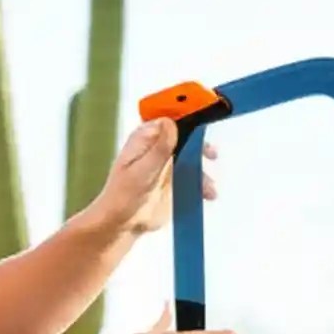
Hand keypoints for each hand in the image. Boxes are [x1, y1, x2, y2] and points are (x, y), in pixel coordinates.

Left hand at [89, 118, 218, 234]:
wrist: (122, 224)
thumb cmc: (122, 196)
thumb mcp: (141, 171)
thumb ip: (158, 149)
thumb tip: (171, 123)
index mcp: (146, 137)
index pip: (171, 117)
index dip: (189, 111)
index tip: (206, 110)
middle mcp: (159, 146)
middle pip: (187, 134)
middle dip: (201, 143)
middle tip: (211, 153)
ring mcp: (169, 162)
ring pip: (194, 156)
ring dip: (203, 169)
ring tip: (208, 187)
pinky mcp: (176, 179)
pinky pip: (196, 175)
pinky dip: (204, 182)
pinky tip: (207, 194)